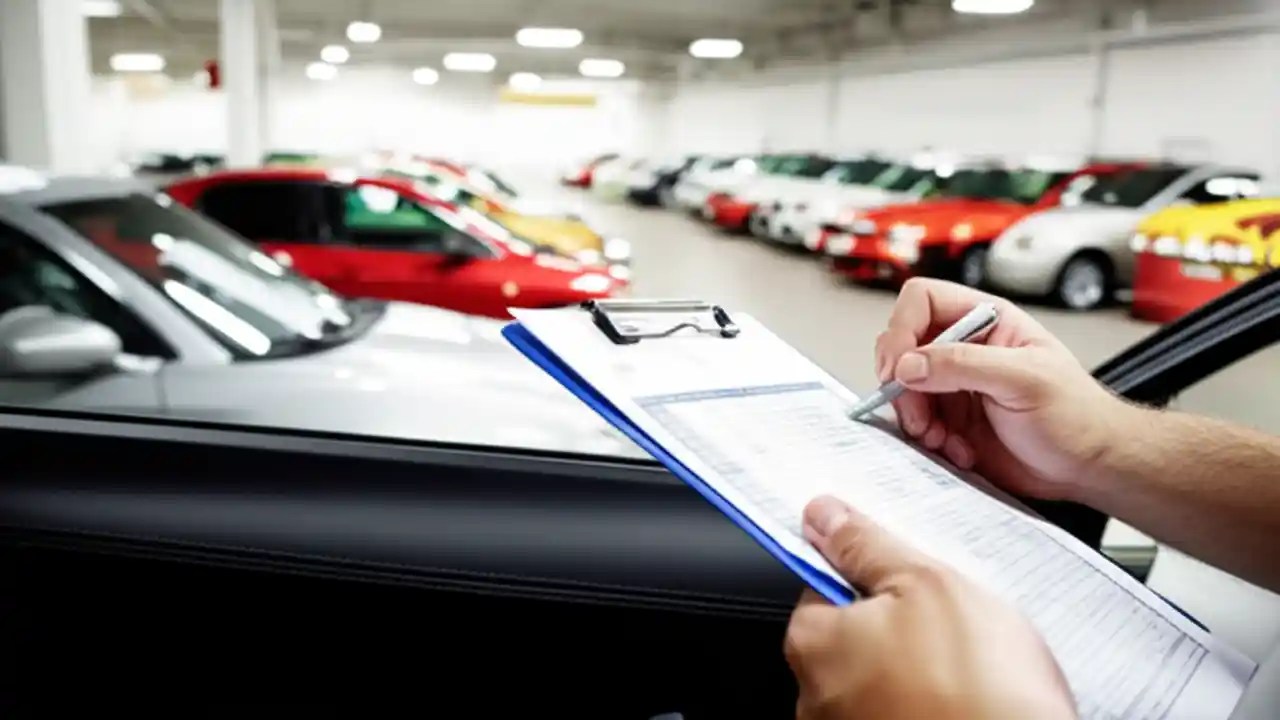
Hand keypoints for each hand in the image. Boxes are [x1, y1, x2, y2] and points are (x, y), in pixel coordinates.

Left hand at [785, 496, 1076, 719]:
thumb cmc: (976, 687)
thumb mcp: (926, 585)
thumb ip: (867, 548)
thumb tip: (823, 516)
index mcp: (813, 644)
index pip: (821, 587)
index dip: (869, 574)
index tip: (905, 575)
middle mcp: (816, 699)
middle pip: (850, 638)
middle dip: (895, 626)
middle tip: (948, 621)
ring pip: (880, 681)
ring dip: (915, 670)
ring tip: (969, 667)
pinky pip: (904, 712)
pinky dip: (931, 705)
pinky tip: (970, 700)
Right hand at [874, 278, 1131, 500]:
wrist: (1089, 467)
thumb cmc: (1078, 416)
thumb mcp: (1024, 379)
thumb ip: (963, 364)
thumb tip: (909, 364)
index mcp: (985, 321)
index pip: (922, 301)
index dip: (903, 329)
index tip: (902, 367)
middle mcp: (964, 349)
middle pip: (903, 348)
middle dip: (903, 384)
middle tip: (918, 412)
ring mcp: (955, 386)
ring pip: (903, 390)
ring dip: (915, 418)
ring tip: (943, 437)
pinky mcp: (951, 421)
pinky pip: (916, 424)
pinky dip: (927, 441)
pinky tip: (958, 449)